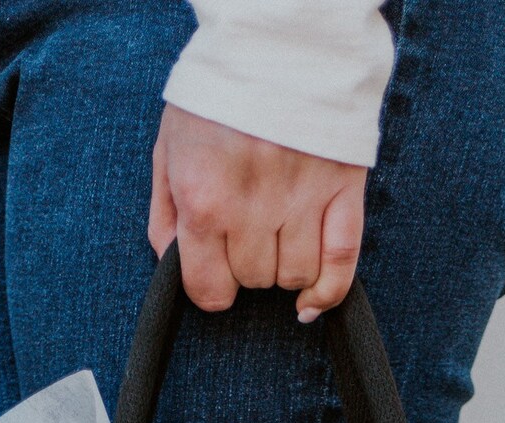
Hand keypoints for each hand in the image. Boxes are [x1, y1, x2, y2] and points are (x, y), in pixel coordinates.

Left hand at [150, 106, 366, 321]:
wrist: (275, 38)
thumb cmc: (217, 96)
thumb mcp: (169, 148)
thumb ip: (164, 214)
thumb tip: (171, 267)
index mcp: (205, 196)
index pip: (208, 287)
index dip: (209, 289)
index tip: (214, 277)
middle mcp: (252, 206)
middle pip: (253, 280)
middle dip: (245, 268)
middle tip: (245, 234)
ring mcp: (300, 199)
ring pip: (293, 277)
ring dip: (283, 271)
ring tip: (276, 240)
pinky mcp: (340, 189)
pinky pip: (340, 263)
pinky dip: (326, 292)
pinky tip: (309, 302)